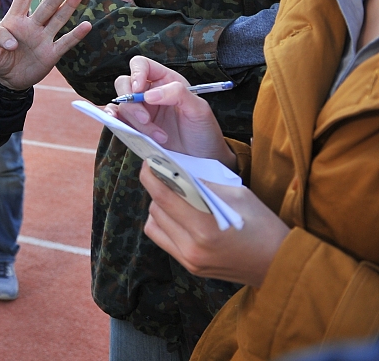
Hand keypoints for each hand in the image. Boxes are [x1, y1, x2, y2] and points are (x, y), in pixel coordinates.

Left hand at [0, 0, 91, 90]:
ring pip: (59, 19)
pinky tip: (86, 24)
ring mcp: (43, 38)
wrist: (6, 80)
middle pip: (47, 6)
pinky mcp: (51, 53)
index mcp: (15, 20)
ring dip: (70, 6)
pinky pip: (65, 42)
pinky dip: (76, 35)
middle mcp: (32, 25)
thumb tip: (13, 42)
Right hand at [107, 57, 235, 165]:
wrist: (201, 158)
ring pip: (123, 106)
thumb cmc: (203, 131)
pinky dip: (115, 121)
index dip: (136, 73)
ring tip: (158, 136)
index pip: (142, 65)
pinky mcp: (134, 126)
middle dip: (132, 102)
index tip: (139, 89)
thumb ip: (177, 94)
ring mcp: (141, 109)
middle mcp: (150, 92)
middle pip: (124, 84)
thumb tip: (149, 94)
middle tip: (145, 118)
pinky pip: (117, 119)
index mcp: (165, 81)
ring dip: (135, 121)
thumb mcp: (199, 109)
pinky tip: (122, 128)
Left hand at [142, 166, 288, 286]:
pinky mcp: (191, 267)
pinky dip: (164, 225)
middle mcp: (192, 247)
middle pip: (156, 209)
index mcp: (204, 228)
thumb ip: (204, 185)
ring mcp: (190, 260)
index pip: (164, 196)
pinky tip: (179, 217)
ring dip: (160, 208)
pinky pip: (163, 240)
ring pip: (154, 225)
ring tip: (176, 198)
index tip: (148, 163)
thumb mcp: (238, 196)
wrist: (280, 264)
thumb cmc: (264, 227)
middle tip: (167, 178)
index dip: (151, 176)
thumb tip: (178, 172)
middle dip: (158, 190)